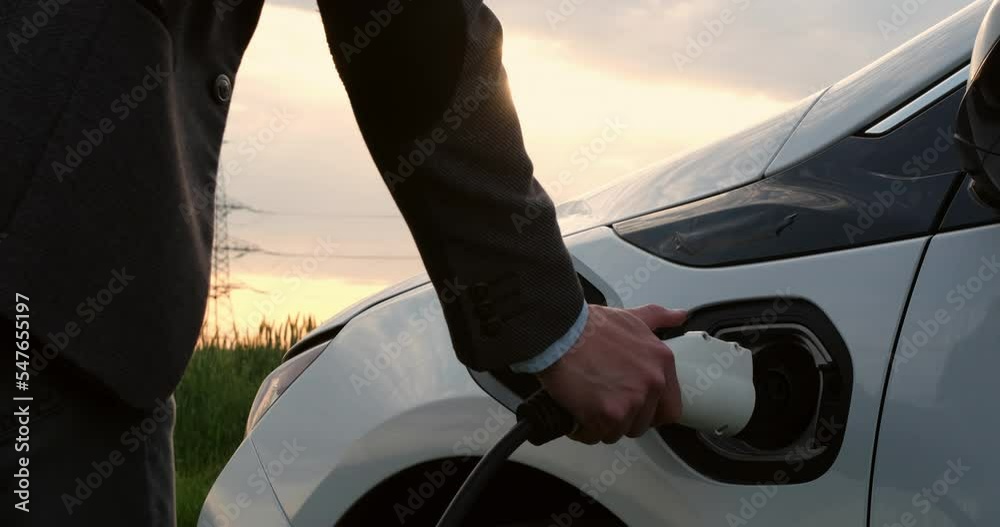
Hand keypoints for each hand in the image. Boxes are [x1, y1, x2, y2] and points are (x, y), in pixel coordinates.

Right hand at [536, 304, 685, 443]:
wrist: (561, 332)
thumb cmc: (589, 326)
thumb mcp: (632, 317)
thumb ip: (658, 318)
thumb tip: (679, 316)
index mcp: (661, 362)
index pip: (670, 408)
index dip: (650, 413)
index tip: (635, 408)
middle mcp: (652, 382)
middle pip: (642, 424)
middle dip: (622, 418)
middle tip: (602, 400)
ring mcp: (633, 400)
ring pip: (618, 432)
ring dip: (601, 424)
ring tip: (586, 403)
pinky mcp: (609, 414)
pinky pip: (596, 436)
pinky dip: (582, 429)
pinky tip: (574, 411)